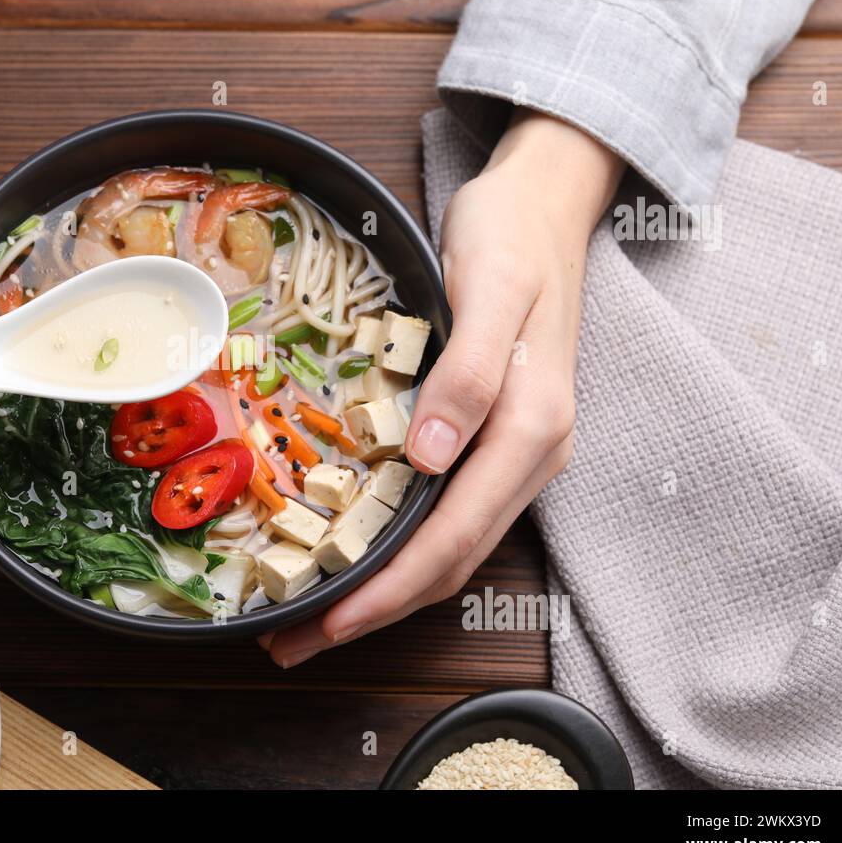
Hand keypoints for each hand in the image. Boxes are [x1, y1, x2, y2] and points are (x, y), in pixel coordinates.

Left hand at [264, 109, 623, 666]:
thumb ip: (469, 373)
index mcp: (532, 430)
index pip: (451, 539)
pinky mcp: (494, 439)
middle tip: (294, 639)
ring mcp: (516, 452)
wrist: (547, 203)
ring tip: (313, 611)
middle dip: (374, 609)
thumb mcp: (491, 287)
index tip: (326, 622)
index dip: (386, 590)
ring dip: (383, 588)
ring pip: (449, 547)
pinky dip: (398, 545)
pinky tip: (355, 548)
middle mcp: (530, 456)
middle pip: (449, 562)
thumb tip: (429, 458)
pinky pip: (448, 513)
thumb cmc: (512, 237)